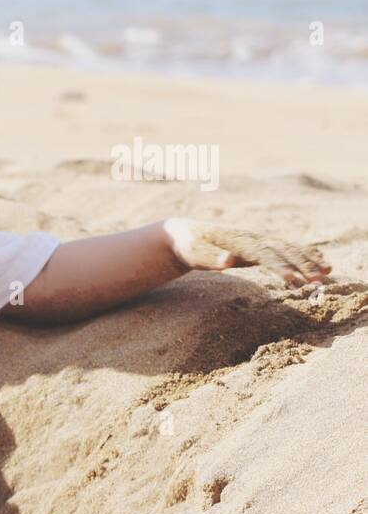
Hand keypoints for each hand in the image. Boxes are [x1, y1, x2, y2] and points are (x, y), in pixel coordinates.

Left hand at [163, 218, 330, 284]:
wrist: (184, 234)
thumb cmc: (189, 246)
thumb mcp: (195, 254)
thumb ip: (212, 258)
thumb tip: (228, 260)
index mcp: (239, 241)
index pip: (264, 254)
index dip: (279, 266)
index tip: (293, 280)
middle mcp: (252, 239)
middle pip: (283, 251)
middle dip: (303, 264)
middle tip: (320, 280)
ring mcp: (257, 241)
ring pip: (289, 249)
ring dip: (309, 260)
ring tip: (328, 272)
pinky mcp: (258, 245)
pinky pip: (286, 249)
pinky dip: (304, 254)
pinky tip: (320, 261)